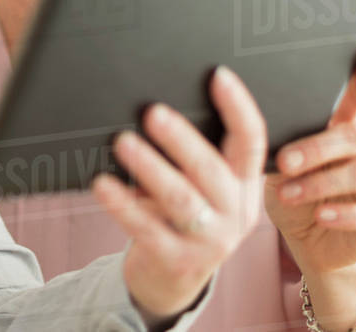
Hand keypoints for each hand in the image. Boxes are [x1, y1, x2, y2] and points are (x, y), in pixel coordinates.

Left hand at [91, 66, 266, 321]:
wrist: (172, 280)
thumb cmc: (184, 215)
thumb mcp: (204, 187)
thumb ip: (197, 154)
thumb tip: (159, 105)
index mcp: (245, 186)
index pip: (252, 141)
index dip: (238, 106)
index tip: (218, 75)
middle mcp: (236, 213)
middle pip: (211, 168)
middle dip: (181, 139)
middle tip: (153, 113)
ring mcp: (211, 241)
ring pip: (179, 198)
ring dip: (149, 166)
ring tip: (123, 142)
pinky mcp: (177, 261)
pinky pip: (146, 227)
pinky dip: (123, 203)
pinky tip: (103, 184)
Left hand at [264, 53, 355, 276]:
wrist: (307, 243)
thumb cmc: (291, 194)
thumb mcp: (276, 166)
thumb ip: (276, 140)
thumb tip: (241, 108)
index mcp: (340, 130)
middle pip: (353, 137)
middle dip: (316, 148)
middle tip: (284, 162)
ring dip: (321, 183)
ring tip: (289, 194)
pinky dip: (347, 213)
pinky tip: (323, 216)